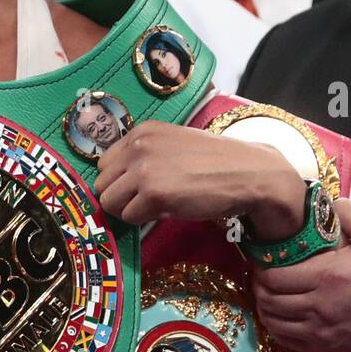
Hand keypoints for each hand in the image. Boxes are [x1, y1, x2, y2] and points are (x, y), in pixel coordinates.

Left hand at [95, 120, 305, 236]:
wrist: (248, 173)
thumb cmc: (214, 163)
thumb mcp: (173, 145)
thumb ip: (144, 156)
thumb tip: (115, 183)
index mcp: (142, 132)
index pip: (104, 164)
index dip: (120, 181)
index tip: (139, 188)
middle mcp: (138, 146)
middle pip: (102, 184)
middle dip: (121, 197)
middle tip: (147, 201)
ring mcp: (144, 169)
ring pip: (109, 202)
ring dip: (129, 210)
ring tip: (156, 205)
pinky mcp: (154, 193)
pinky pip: (129, 217)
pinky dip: (143, 220)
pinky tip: (167, 210)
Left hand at [253, 200, 350, 351]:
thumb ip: (348, 215)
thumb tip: (325, 204)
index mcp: (329, 275)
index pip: (274, 275)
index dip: (261, 267)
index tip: (263, 258)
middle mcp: (320, 306)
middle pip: (268, 299)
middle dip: (259, 285)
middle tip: (263, 275)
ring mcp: (322, 331)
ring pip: (273, 322)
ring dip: (265, 307)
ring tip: (270, 294)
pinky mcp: (328, 349)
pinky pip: (288, 341)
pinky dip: (277, 328)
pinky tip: (282, 316)